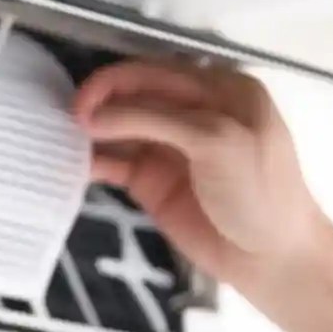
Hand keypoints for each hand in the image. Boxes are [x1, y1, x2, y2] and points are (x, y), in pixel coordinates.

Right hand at [74, 60, 326, 287]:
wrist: (272, 259)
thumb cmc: (258, 192)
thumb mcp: (214, 140)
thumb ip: (152, 120)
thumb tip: (90, 116)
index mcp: (218, 90)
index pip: (155, 72)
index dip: (114, 82)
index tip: (82, 102)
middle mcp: (190, 112)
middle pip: (132, 96)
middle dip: (98, 105)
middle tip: (66, 122)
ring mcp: (168, 147)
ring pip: (118, 128)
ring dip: (90, 132)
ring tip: (60, 141)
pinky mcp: (150, 181)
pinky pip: (113, 163)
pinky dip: (91, 162)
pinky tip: (71, 167)